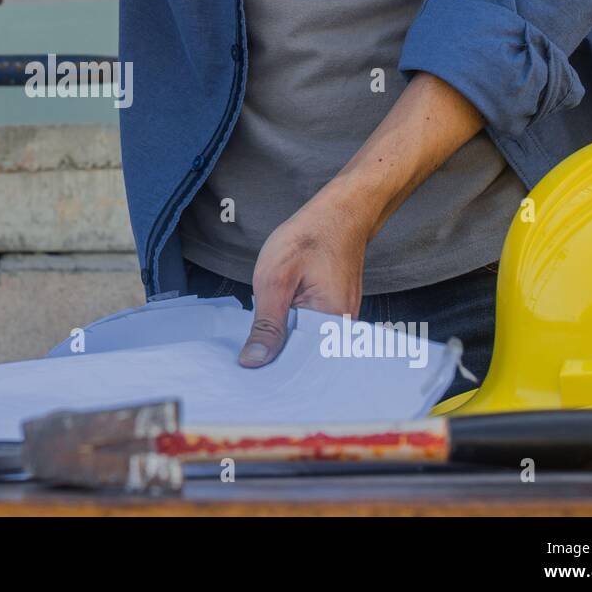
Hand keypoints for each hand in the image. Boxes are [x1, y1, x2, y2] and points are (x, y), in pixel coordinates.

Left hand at [238, 182, 372, 367]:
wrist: (340, 213)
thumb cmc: (309, 238)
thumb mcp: (275, 279)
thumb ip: (267, 324)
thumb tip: (254, 362)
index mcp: (331, 323)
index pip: (301, 366)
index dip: (273, 373)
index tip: (250, 379)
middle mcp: (343, 328)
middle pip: (306, 359)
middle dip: (278, 362)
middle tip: (248, 363)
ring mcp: (342, 320)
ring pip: (307, 344)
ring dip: (284, 344)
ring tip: (261, 348)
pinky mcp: (336, 311)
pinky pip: (312, 331)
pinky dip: (293, 330)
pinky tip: (276, 327)